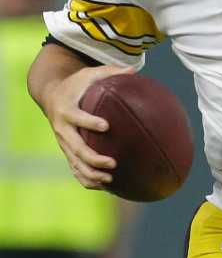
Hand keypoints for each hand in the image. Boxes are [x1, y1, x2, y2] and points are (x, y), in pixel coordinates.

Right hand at [43, 64, 133, 188]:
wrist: (51, 95)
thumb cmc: (77, 84)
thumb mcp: (89, 74)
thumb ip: (110, 72)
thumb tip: (134, 71)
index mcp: (66, 110)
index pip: (77, 117)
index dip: (89, 122)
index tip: (106, 126)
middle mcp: (62, 129)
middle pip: (75, 147)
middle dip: (93, 157)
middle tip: (113, 163)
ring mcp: (63, 142)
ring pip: (74, 162)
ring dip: (91, 173)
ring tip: (110, 180)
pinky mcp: (66, 150)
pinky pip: (74, 168)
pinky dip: (86, 179)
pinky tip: (105, 186)